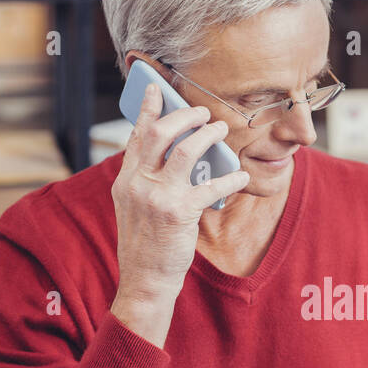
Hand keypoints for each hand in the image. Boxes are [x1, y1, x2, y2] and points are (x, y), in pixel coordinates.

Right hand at [109, 82, 249, 342]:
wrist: (146, 279)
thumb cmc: (147, 244)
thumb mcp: (135, 208)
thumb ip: (147, 181)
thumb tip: (176, 155)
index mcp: (125, 180)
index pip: (136, 135)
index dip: (146, 109)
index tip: (155, 88)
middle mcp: (137, 183)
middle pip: (159, 133)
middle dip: (184, 116)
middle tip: (202, 112)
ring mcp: (157, 196)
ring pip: (185, 150)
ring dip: (207, 135)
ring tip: (221, 130)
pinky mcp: (179, 212)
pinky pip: (211, 185)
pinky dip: (230, 178)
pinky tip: (242, 176)